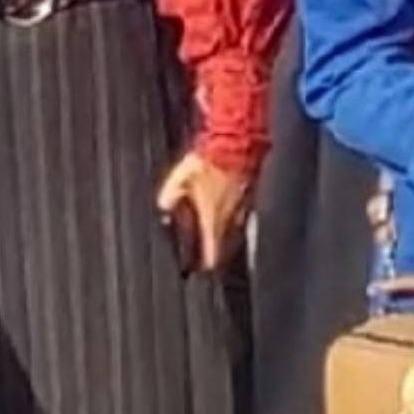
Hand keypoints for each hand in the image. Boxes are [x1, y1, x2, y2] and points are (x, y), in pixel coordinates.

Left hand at [157, 150, 255, 271]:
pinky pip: (241, 218)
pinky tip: (226, 218)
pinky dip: (232, 222)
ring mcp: (243, 209)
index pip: (212, 254)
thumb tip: (163, 205)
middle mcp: (230, 220)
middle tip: (209, 260)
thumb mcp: (179, 178)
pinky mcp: (250, 197)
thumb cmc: (209, 161)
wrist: (237, 142)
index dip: (206, 265)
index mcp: (212, 220)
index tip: (202, 271)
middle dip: (216, 255)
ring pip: (234, 234)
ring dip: (225, 240)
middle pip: (225, 249)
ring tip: (217, 244)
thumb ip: (169, 195)